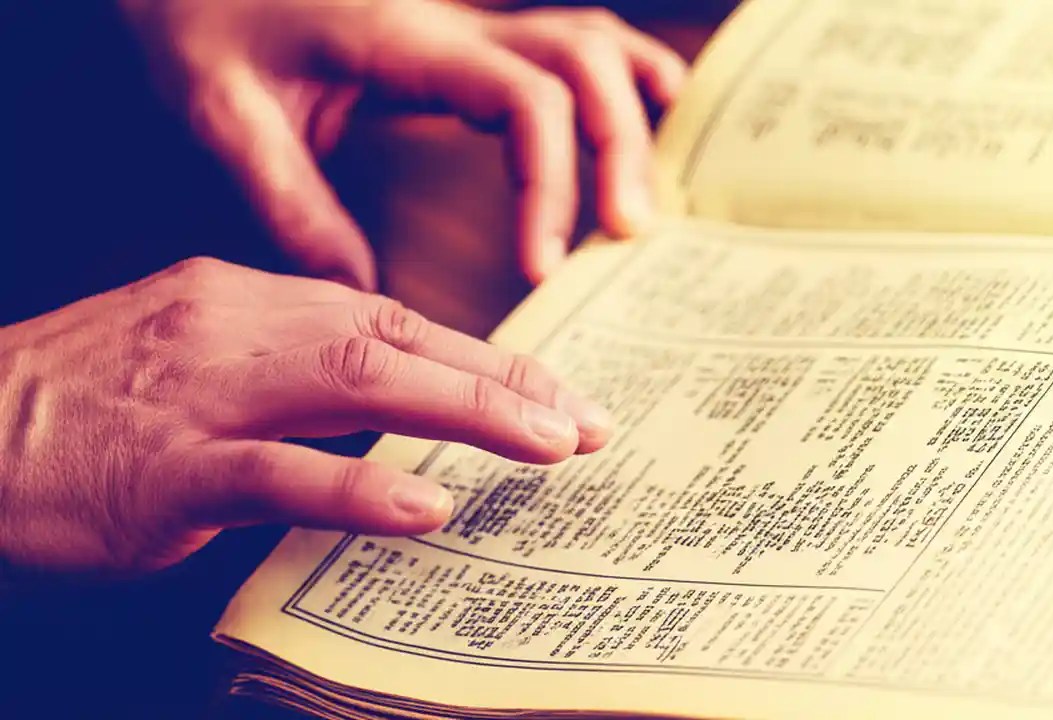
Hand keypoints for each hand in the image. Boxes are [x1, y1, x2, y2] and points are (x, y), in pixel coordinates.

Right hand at [0, 257, 611, 578]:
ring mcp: (203, 395)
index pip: (393, 318)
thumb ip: (286, 369)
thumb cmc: (79, 404)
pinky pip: (277, 472)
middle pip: (398, 338)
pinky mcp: (168, 469)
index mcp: (249, 301)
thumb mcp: (192, 357)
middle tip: (587, 422)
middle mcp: (237, 328)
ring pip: (358, 382)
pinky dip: (359, 484)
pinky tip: (428, 503)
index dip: (483, 357)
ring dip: (468, 411)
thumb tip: (385, 393)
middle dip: (504, 380)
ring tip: (549, 444)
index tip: (555, 393)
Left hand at [118, 0, 686, 287]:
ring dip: (632, 112)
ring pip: (591, 39)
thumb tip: (364, 295)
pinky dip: (621, 77)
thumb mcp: (226, 120)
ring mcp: (467, 21)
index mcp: (406, 41)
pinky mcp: (466, 39)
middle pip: (584, 60)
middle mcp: (454, 21)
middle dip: (618, 149)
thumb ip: (292, 206)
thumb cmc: (200, 31)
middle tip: (624, 236)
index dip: (550, 184)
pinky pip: (570, 40)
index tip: (539, 269)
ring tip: (645, 195)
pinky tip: (647, 118)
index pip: (523, 99)